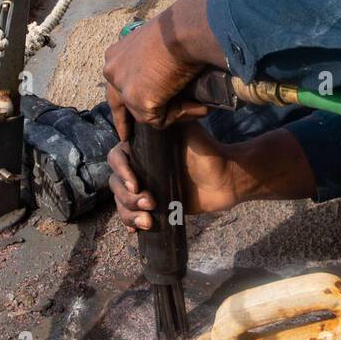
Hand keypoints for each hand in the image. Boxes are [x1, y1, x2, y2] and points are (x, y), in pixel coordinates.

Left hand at [102, 0, 225, 140]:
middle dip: (123, 121)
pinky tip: (196, 106)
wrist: (182, 30)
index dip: (124, 99)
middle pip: (117, 102)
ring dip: (169, 112)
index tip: (127, 111)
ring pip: (143, 113)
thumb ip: (155, 64)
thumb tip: (169, 84)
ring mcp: (123, 87)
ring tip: (195, 106)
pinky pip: (159, 120)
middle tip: (126, 136)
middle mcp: (112, 70)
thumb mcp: (158, 44)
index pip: (116, 82)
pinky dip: (180, 115)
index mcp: (116, 54)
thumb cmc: (178, 30)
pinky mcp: (138, 101)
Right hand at [107, 122, 240, 231]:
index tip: (136, 184)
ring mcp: (145, 188)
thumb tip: (147, 110)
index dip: (121, 172)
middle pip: (115, 184)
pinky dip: (130, 223)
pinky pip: (132, 216)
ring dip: (129, 213)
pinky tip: (137, 229)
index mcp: (140, 148)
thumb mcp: (185, 128)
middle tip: (151, 203)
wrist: (225, 177)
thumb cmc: (205, 150)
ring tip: (149, 220)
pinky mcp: (153, 206)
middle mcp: (139, 167)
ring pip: (121, 202)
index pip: (116, 158)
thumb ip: (166, 119)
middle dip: (128, 197)